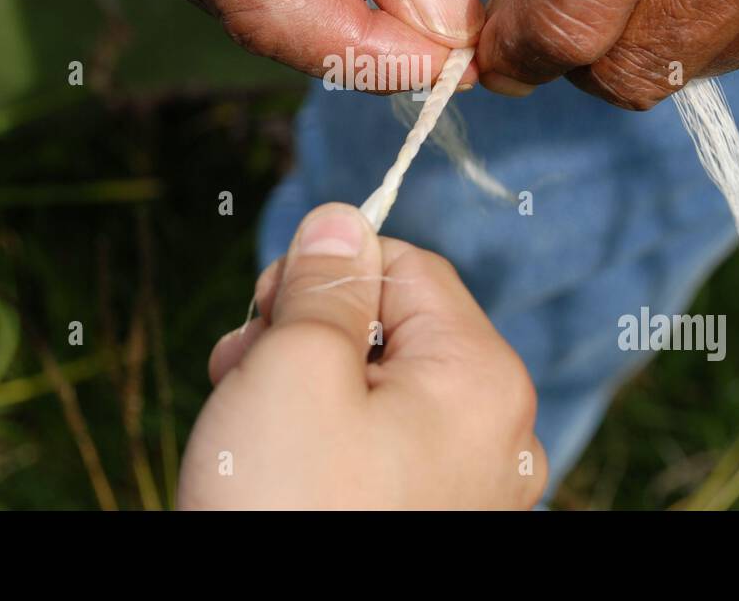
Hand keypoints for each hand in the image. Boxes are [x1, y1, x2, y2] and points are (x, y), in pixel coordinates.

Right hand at [177, 203, 545, 508]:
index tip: (267, 312)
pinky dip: (319, 442)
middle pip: (393, 329)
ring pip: (377, 390)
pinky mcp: (425, 520)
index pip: (408, 267)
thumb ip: (323, 284)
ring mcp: (464, 487)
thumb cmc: (284, 508)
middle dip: (304, 336)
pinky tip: (271, 466)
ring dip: (301, 389)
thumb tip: (341, 218)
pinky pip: (376, 449)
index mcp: (481, 379)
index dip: (327, 275)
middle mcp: (494, 432)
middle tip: (245, 373)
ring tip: (247, 429)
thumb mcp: (292, 369)